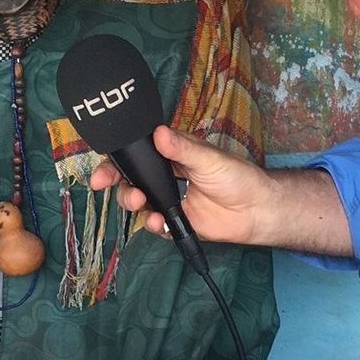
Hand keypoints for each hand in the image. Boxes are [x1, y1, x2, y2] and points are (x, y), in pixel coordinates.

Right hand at [89, 126, 271, 244]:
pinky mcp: (177, 223)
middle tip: (107, 186)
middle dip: (117, 184)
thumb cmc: (238, 176)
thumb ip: (182, 149)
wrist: (257, 210)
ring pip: (140, 203)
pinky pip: (156, 225)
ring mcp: (170, 201)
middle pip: (131, 180)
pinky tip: (159, 223)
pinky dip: (153, 225)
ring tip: (139, 204)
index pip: (138, 155)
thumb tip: (158, 133)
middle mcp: (166, 177)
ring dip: (132, 203)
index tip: (101, 170)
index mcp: (172, 155)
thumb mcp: (209, 158)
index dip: (117, 161)